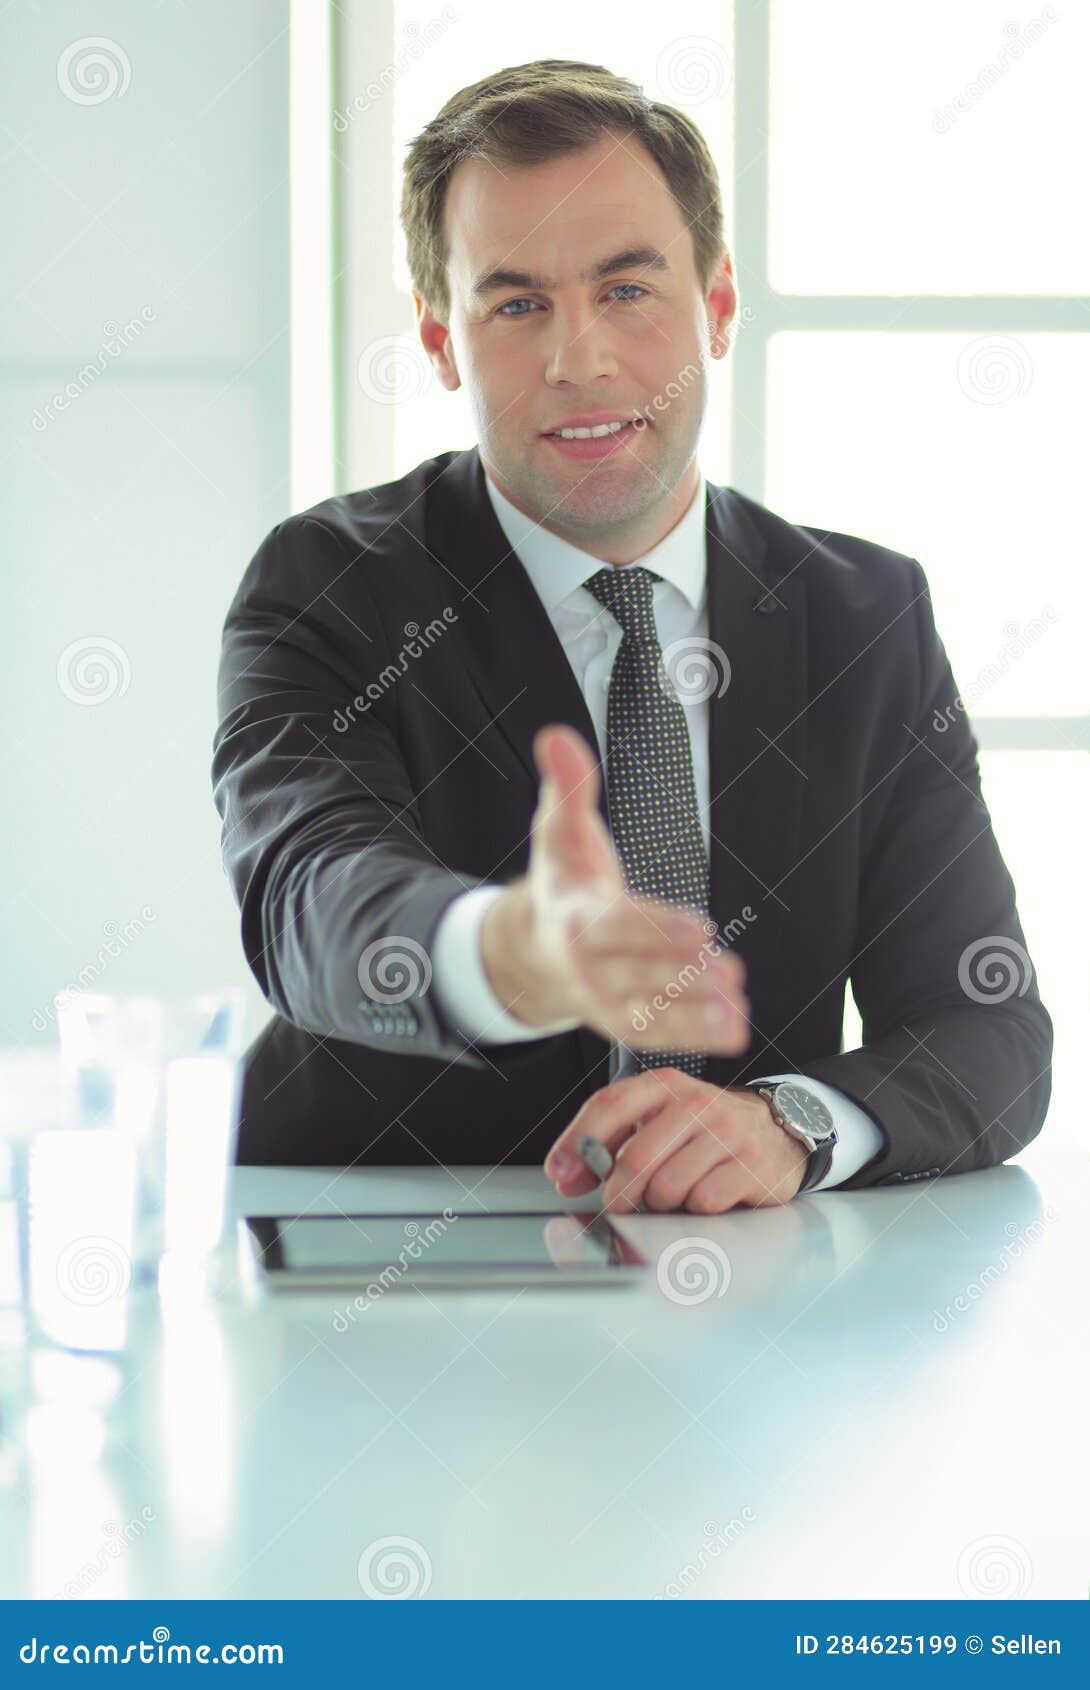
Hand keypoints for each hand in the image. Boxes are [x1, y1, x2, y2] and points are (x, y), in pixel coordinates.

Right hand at [481, 723, 749, 1057]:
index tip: (701, 928)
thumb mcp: (558, 831)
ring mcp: (602, 999)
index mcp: (571, 915)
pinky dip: (691, 1036)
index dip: (656, 928)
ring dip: (692, 1016)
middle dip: (681, 974)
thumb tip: (556, 735)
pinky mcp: (620, 1021)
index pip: (616, 925)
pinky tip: (736, 1028)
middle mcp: (585, 964)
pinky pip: (655, 1033)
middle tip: (729, 972)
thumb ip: (567, 787)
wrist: (532, 947)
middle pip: (634, 973)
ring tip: (737, 1014)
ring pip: (646, 1011)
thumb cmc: (561, 883)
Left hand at [544, 1071, 810, 1213]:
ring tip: (672, 1193)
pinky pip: (703, 1201)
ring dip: (660, 1203)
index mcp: (664, 1086)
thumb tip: (566, 1176)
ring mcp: (727, 1131)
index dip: (577, 1143)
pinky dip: (695, 1209)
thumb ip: (610, 1142)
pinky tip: (704, 1194)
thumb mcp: (659, 1120)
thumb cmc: (704, 1131)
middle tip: (622, 1203)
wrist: (776, 1132)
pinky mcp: (751, 1163)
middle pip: (636, 1158)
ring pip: (668, 1186)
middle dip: (620, 1193)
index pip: (610, 1105)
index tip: (559, 1176)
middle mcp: (695, 1102)